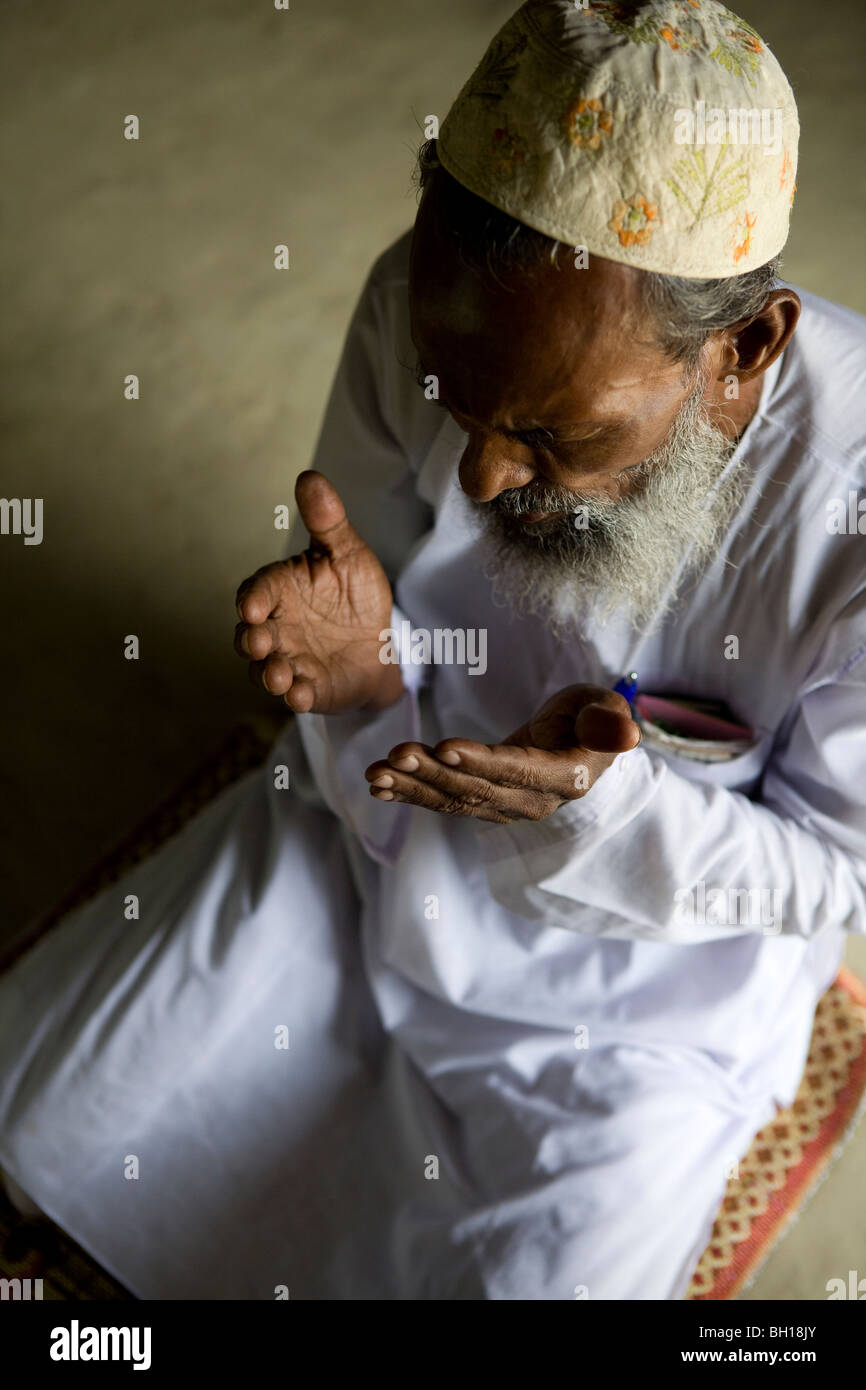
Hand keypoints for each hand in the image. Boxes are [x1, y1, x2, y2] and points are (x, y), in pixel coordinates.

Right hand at [234, 470, 401, 713]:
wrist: (381, 640)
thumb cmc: (353, 593)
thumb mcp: (347, 553)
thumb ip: (328, 521)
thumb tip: (309, 477)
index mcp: (279, 591)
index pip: (256, 591)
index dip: (252, 598)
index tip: (252, 606)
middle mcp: (275, 628)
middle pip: (252, 634)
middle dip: (251, 640)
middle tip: (259, 641)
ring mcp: (289, 661)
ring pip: (267, 669)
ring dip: (270, 674)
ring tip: (280, 677)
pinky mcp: (308, 689)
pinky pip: (297, 695)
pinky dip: (297, 697)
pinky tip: (303, 696)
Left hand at [363, 683, 640, 822]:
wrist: (580, 745)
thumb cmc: (591, 717)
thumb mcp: (604, 709)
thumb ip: (607, 721)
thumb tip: (625, 732)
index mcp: (564, 777)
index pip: (518, 771)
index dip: (482, 762)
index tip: (445, 748)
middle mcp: (532, 801)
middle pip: (477, 789)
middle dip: (432, 773)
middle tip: (394, 755)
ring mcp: (505, 807)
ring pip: (454, 799)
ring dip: (412, 787)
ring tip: (376, 773)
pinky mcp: (483, 802)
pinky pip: (443, 801)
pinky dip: (410, 794)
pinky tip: (378, 784)